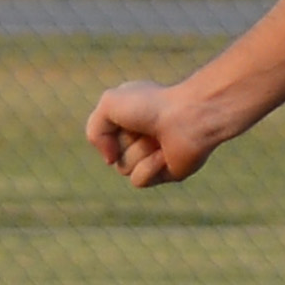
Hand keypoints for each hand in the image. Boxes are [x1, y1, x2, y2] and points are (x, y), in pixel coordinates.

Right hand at [87, 79, 223, 189]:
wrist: (189, 118)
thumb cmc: (153, 105)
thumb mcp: (109, 104)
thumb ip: (95, 131)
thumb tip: (110, 159)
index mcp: (128, 116)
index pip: (103, 134)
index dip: (110, 126)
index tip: (128, 112)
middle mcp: (141, 136)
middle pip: (112, 154)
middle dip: (125, 142)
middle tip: (147, 127)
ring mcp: (153, 156)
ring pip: (124, 168)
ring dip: (138, 153)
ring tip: (159, 140)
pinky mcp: (166, 173)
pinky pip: (138, 180)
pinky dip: (149, 166)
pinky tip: (166, 154)